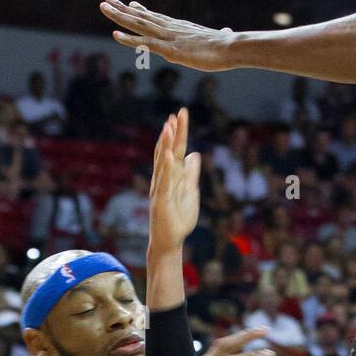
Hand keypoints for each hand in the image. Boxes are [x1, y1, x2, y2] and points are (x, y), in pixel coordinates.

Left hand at [101, 0, 234, 70]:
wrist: (230, 47)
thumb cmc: (228, 46)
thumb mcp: (220, 38)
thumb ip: (219, 35)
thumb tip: (227, 32)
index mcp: (180, 27)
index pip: (156, 17)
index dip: (141, 11)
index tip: (129, 4)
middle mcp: (171, 28)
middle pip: (142, 16)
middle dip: (122, 8)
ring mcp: (168, 37)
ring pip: (139, 24)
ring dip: (119, 16)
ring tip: (103, 6)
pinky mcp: (170, 50)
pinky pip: (144, 43)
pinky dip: (129, 38)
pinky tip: (115, 34)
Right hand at [148, 108, 200, 252]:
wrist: (170, 242)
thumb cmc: (178, 219)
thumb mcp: (190, 192)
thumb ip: (191, 174)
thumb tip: (195, 155)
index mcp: (172, 176)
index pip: (175, 150)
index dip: (178, 133)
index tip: (179, 114)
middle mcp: (163, 179)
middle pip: (169, 152)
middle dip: (173, 133)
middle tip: (177, 113)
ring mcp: (160, 189)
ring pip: (163, 164)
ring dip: (166, 145)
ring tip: (169, 127)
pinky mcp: (160, 202)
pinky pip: (164, 183)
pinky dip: (166, 169)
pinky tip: (169, 156)